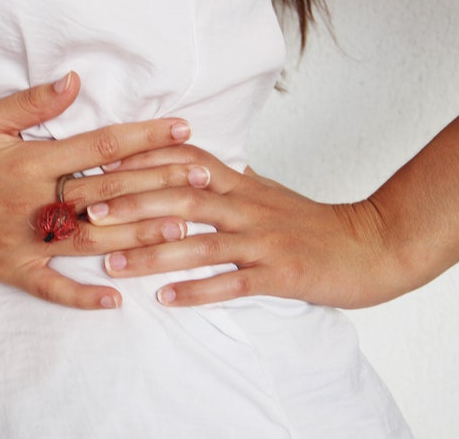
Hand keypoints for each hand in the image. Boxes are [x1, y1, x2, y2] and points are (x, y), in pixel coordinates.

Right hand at [0, 72, 206, 308]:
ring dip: (139, 236)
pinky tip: (116, 299)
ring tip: (183, 231)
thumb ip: (33, 104)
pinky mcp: (7, 269)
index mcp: (28, 162)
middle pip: (108, 193)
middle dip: (159, 184)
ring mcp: (21, 241)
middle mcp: (32, 204)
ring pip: (91, 241)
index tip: (183, 130)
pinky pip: (49, 288)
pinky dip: (82, 295)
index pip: (100, 147)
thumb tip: (76, 82)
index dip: (145, 138)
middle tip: (204, 178)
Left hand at [89, 144, 414, 308]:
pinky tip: (166, 299)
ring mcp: (262, 239)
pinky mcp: (279, 273)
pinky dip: (198, 290)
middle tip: (88, 212)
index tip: (99, 164)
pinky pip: (232, 283)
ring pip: (199, 241)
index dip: (141, 160)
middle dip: (131, 202)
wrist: (369, 245)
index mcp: (241, 182)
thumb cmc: (309, 220)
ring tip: (112, 262)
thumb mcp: (266, 190)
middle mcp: (246, 204)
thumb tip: (191, 163)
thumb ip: (227, 177)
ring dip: (152, 253)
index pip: (184, 160)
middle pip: (180, 195)